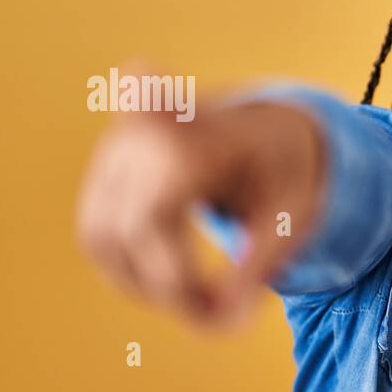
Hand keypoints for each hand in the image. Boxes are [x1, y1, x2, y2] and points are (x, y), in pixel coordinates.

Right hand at [75, 75, 327, 327]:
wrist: (264, 137)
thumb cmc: (283, 174)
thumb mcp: (292, 217)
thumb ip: (261, 264)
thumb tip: (227, 321)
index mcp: (201, 133)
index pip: (163, 117)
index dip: (143, 99)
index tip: (140, 70)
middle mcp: (144, 135)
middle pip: (137, 230)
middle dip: (176, 290)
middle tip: (230, 321)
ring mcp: (112, 154)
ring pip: (104, 241)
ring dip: (147, 289)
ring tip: (207, 306)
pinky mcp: (100, 177)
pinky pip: (98, 240)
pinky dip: (131, 274)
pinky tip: (179, 286)